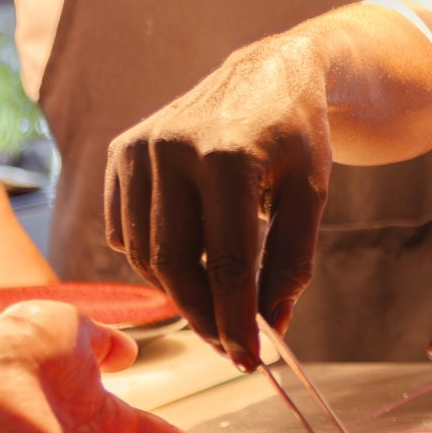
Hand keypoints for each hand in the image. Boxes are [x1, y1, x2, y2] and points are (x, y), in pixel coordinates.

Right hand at [105, 33, 334, 368]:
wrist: (267, 73)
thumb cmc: (296, 138)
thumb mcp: (310, 196)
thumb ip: (292, 263)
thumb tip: (269, 327)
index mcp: (229, 157)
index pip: (228, 263)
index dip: (236, 320)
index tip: (248, 359)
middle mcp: (174, 149)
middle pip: (175, 264)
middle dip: (202, 315)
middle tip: (228, 344)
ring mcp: (140, 148)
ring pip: (146, 253)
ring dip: (179, 291)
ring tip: (216, 303)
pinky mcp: (121, 151)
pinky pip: (127, 231)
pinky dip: (155, 258)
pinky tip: (191, 254)